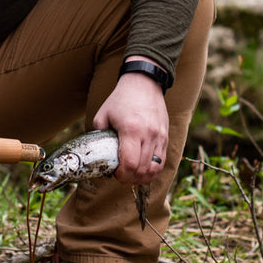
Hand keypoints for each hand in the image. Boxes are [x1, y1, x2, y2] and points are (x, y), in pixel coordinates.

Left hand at [92, 57, 168, 184]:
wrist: (144, 83)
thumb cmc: (121, 99)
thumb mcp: (102, 115)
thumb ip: (98, 135)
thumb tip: (97, 155)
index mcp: (131, 130)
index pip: (130, 164)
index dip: (122, 175)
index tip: (115, 174)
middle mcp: (148, 134)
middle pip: (142, 170)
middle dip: (130, 178)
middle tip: (121, 176)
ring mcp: (159, 136)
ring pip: (154, 168)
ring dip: (142, 177)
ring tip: (133, 175)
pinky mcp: (165, 136)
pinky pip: (162, 161)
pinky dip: (152, 170)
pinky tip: (143, 170)